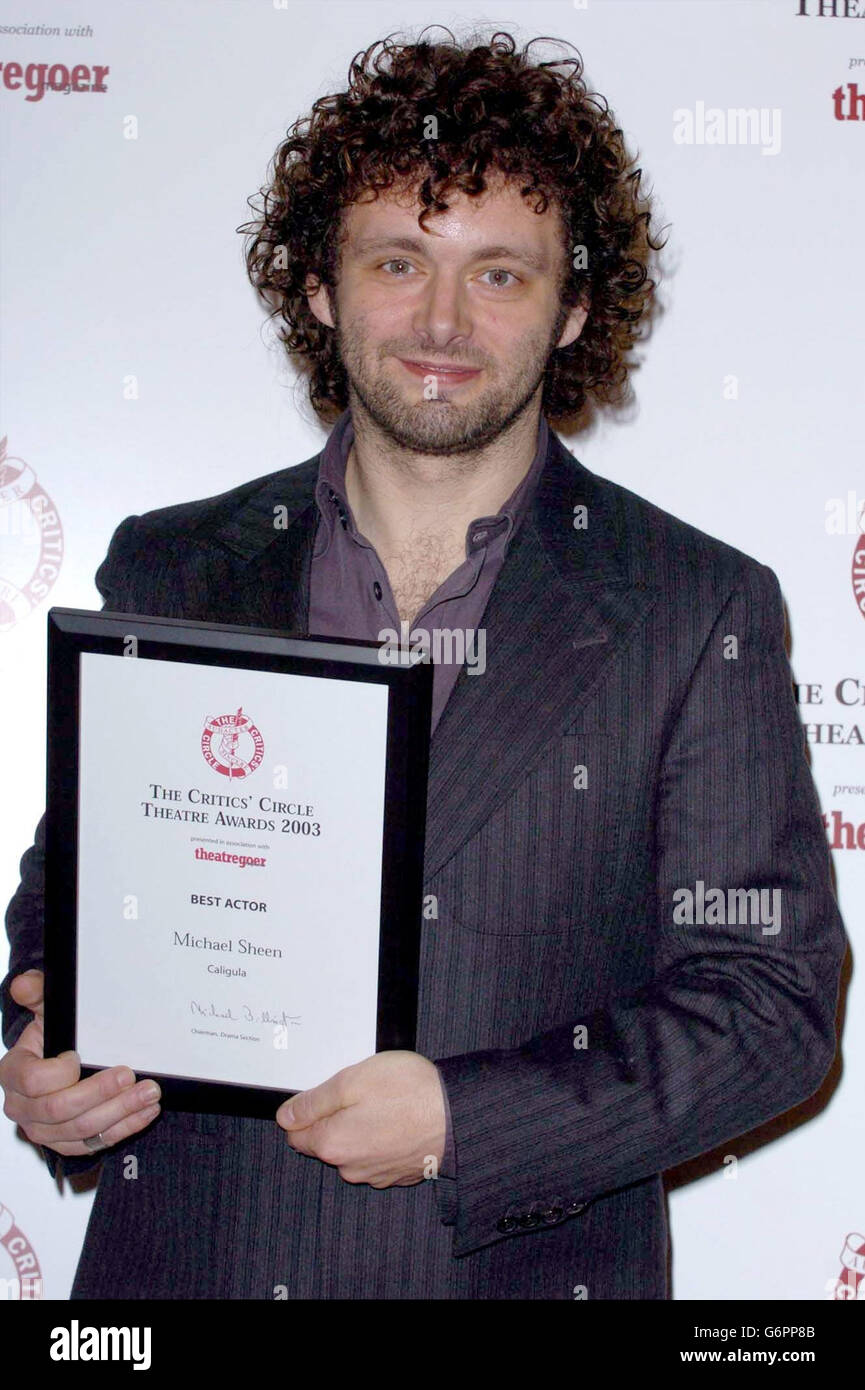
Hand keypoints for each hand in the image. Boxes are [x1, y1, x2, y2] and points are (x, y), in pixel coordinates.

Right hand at [0, 970, 161, 1156]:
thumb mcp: (47, 1011)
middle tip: (130, 1075)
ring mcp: (44, 1130)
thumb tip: (23, 983)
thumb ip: (37, 994)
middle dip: (99, 1093)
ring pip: (81, 1130)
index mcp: (13, 1073)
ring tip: (149, 1093)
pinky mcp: (67, 1144)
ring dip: (120, 1111)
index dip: (58, 1072)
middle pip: (59, 1110)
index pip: (32, 1081)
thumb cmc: (53, 1037)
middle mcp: (23, 1107)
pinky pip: (96, 1143)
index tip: (79, 1057)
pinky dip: (125, 1127)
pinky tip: (146, 1111)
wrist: (60, 1062)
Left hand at [275, 1050, 445, 1187]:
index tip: (328, 1092)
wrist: (460, 1118)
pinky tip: (399, 1119)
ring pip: (352, 1149)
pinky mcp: (398, 1174)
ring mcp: (376, 1175)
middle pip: (324, 1142)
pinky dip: (382, 1138)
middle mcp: (350, 1167)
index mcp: (332, 1144)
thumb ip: (314, 1101)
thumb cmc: (410, 1093)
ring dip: (360, 1128)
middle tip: (361, 1092)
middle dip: (334, 1118)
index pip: (295, 1133)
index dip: (306, 1109)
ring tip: (385, 1102)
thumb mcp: (352, 1081)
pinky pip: (377, 1155)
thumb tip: (286, 1116)